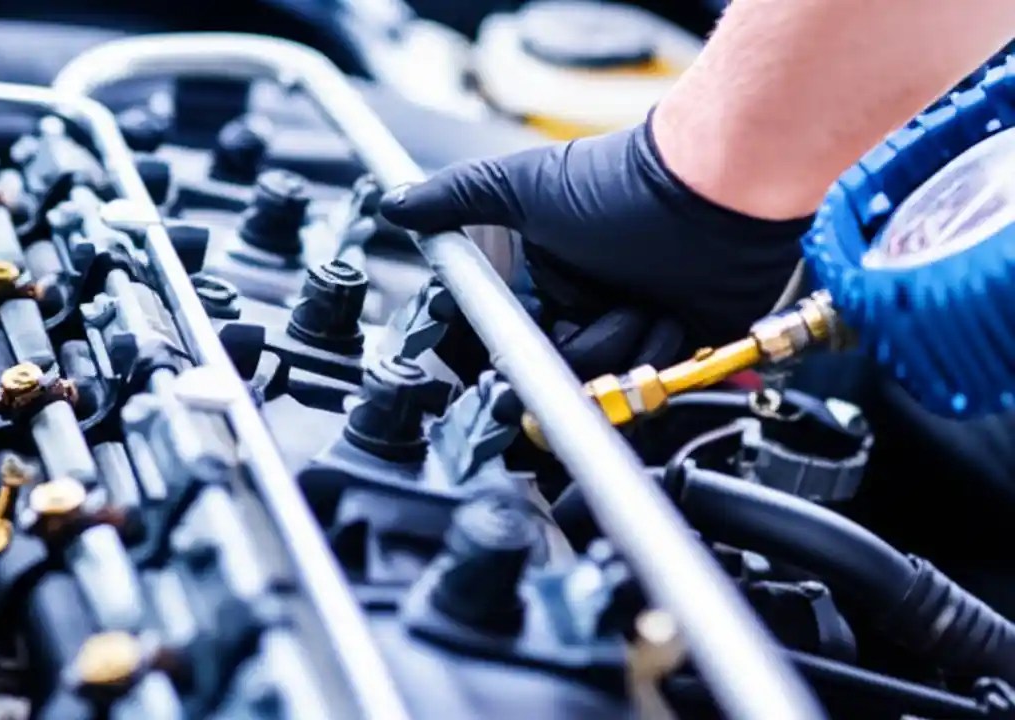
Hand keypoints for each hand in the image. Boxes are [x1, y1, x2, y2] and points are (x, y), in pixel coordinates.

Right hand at [380, 117, 808, 377]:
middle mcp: (584, 308)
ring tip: (648, 300)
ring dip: (627, 347)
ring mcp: (628, 330)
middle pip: (557, 373)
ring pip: (604, 385)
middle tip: (605, 310)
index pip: (509, 338)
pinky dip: (664, 357)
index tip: (510, 358)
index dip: (511, 352)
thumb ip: (455, 197)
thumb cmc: (625, 185)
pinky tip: (674, 316)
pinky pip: (651, 389)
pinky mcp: (674, 350)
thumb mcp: (525, 186)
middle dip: (582, 350)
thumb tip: (395, 204)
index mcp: (545, 279)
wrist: (715, 195)